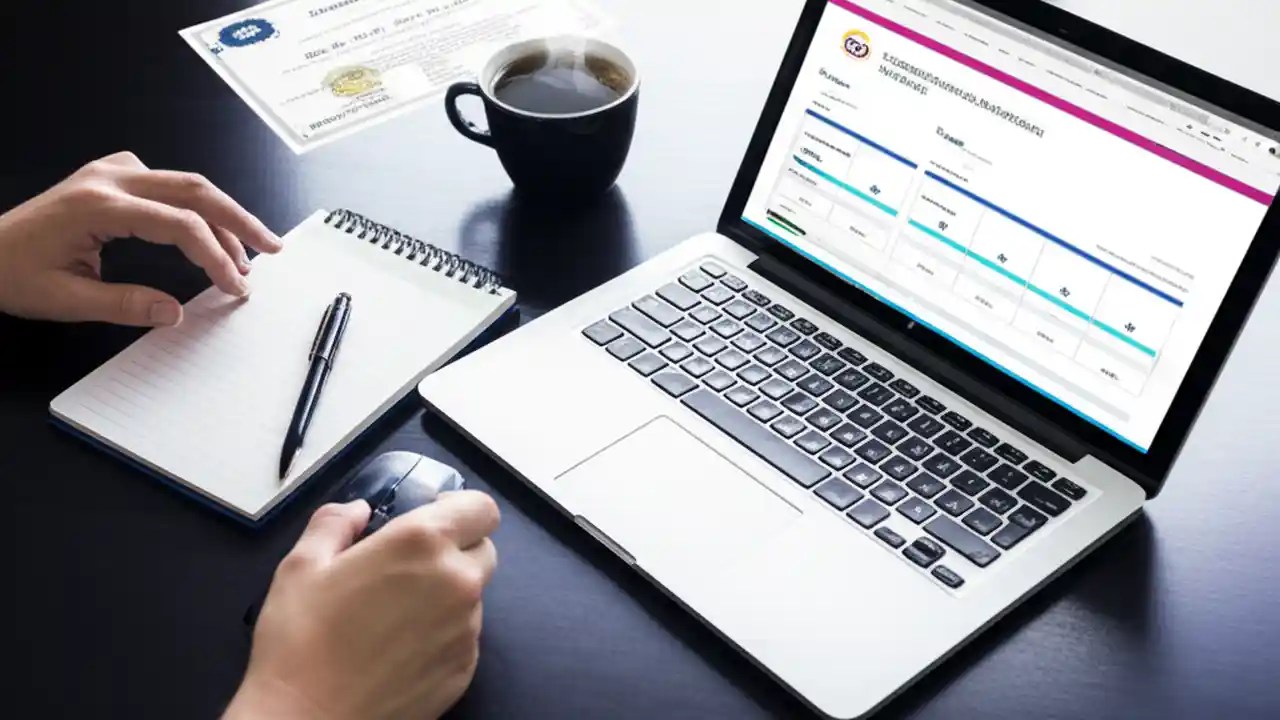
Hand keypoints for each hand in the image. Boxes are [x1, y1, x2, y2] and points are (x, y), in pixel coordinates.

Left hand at [0, 151, 281, 326]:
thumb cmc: (11, 274)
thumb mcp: (66, 300)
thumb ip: (125, 305)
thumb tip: (176, 313)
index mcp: (98, 206)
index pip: (179, 224)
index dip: (215, 256)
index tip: (235, 286)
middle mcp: (108, 179)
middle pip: (194, 190)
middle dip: (240, 221)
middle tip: (272, 247)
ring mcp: (109, 173)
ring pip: (185, 184)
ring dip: (221, 216)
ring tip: (245, 254)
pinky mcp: (110, 177)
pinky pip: (166, 183)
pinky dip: (195, 206)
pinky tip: (204, 231)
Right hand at [225, 492, 500, 719]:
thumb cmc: (299, 641)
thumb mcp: (302, 565)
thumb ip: (335, 522)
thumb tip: (358, 510)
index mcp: (422, 543)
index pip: (481, 508)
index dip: (459, 509)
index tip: (432, 518)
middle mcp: (457, 582)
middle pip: (483, 550)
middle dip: (454, 550)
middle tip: (408, 567)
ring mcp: (466, 630)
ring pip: (473, 595)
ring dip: (447, 594)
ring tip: (396, 614)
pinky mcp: (465, 669)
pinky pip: (465, 636)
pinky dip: (443, 633)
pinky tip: (400, 647)